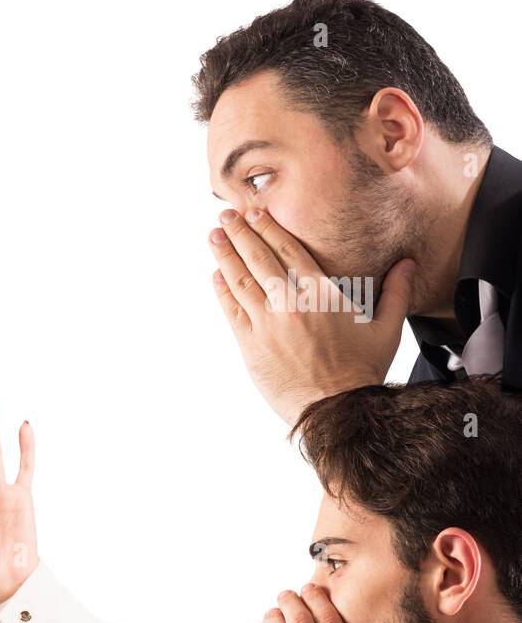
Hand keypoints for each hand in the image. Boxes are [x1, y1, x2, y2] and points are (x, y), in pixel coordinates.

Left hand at [208, 208, 414, 424]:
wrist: (337, 409)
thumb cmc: (362, 370)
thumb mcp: (386, 328)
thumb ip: (396, 292)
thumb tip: (408, 263)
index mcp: (321, 293)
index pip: (288, 250)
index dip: (269, 229)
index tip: (255, 213)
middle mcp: (290, 303)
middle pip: (259, 258)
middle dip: (240, 233)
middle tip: (225, 213)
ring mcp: (266, 324)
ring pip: (241, 280)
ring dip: (225, 255)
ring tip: (214, 235)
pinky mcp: (251, 345)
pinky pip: (232, 311)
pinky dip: (222, 291)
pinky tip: (216, 276)